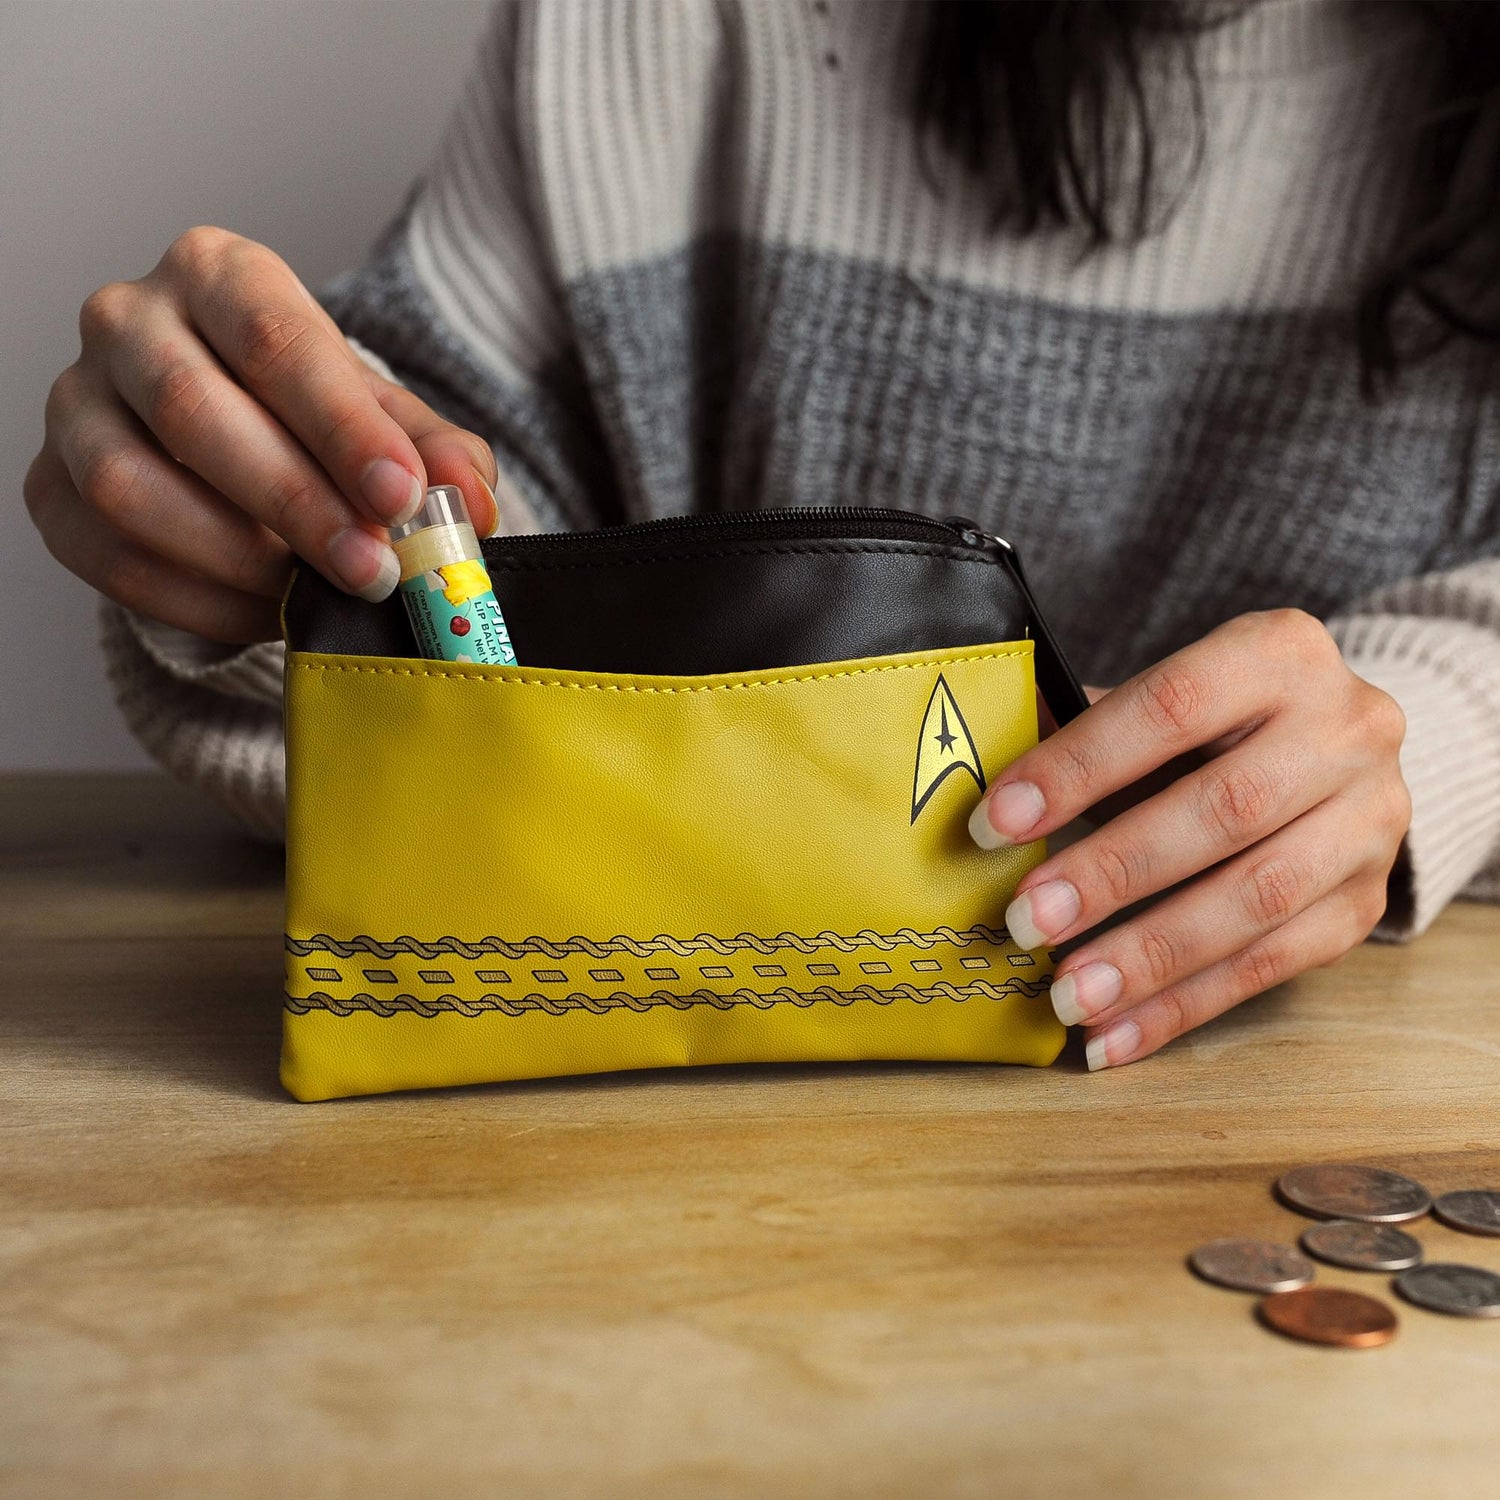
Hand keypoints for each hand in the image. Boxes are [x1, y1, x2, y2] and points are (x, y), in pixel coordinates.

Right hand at [25, 226, 503, 642]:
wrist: (233, 449)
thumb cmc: (310, 419)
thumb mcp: (386, 420)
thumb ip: (437, 453)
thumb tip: (473, 503)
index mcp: (218, 274)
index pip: (273, 337)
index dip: (340, 424)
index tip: (400, 495)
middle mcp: (128, 322)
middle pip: (194, 409)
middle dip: (295, 502)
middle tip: (372, 568)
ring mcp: (75, 406)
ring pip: (131, 488)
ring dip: (237, 558)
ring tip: (317, 595)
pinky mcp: (49, 490)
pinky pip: (109, 556)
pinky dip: (196, 602)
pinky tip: (266, 614)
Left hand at [970, 609, 1410, 1068]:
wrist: (1336, 751)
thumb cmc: (1211, 725)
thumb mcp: (1158, 702)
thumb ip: (1079, 727)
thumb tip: (969, 761)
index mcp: (1279, 653)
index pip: (1172, 705)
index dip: (1080, 767)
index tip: (995, 823)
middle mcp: (1347, 729)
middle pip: (1225, 809)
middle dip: (1113, 872)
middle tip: (1025, 921)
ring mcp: (1370, 821)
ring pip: (1257, 898)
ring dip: (1150, 957)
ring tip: (1066, 994)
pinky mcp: (1363, 903)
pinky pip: (1272, 966)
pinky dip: (1182, 1007)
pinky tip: (1112, 1037)